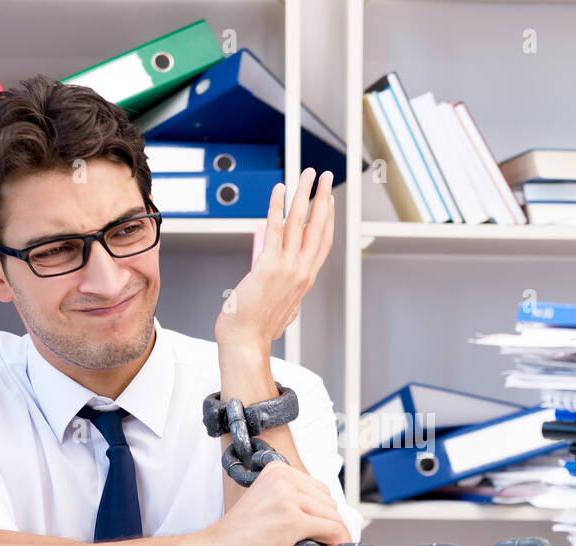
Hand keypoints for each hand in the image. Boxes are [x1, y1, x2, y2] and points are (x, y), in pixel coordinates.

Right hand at [197, 461, 351, 545]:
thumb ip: (294, 501)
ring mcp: (287, 498)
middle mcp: (283, 478)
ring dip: (327, 537)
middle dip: (324, 526)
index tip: (311, 530)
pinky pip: (330, 530)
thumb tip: (332, 515)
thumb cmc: (239, 536)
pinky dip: (332, 544)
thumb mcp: (268, 504)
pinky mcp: (291, 520)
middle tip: (307, 544)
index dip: (319, 513)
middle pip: (329, 503)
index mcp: (277, 470)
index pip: (319, 489)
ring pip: (332, 517)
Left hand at [214, 168, 334, 351]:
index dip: (328, 219)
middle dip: (323, 198)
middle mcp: (301, 272)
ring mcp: (287, 268)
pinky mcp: (268, 265)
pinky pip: (275, 228)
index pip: (322, 243)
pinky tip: (280, 190)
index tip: (329, 201)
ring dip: (305, 194)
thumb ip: (287, 295)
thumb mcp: (283, 310)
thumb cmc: (257, 328)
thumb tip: (285, 290)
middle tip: (325, 177)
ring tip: (307, 174)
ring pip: (300, 222)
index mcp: (305, 280)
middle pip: (318, 227)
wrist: (247, 340)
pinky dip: (277, 206)